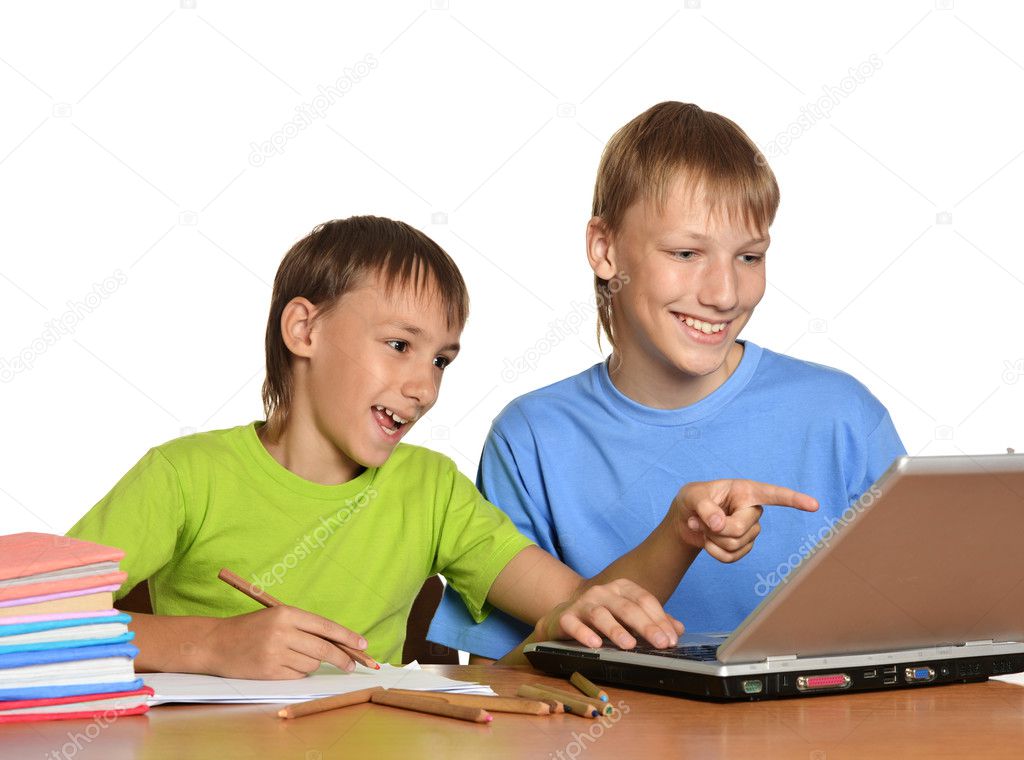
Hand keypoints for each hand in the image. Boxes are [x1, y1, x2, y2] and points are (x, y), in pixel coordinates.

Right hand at [200, 606, 369, 678]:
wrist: (216, 643)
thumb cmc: (251, 628)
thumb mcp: (278, 618)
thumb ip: (306, 627)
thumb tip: (339, 642)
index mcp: (286, 613)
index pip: (326, 626)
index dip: (347, 637)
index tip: (363, 645)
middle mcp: (282, 632)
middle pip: (324, 649)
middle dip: (342, 658)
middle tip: (352, 665)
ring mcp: (275, 653)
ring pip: (311, 665)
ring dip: (312, 664)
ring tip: (294, 656)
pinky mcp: (269, 671)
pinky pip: (297, 676)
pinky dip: (297, 673)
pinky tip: (284, 665)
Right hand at [533, 578, 684, 650]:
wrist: (562, 616)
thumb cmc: (602, 618)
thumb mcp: (628, 617)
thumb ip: (652, 621)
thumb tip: (679, 630)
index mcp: (621, 588)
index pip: (645, 600)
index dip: (660, 619)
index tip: (671, 639)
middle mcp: (602, 592)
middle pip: (627, 607)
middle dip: (646, 626)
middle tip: (660, 644)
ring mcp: (582, 603)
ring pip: (601, 614)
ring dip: (616, 630)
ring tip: (629, 645)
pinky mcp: (565, 618)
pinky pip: (573, 624)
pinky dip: (584, 634)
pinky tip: (595, 644)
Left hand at [671, 479, 818, 562]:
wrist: (685, 520)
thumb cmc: (691, 500)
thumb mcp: (692, 497)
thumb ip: (704, 507)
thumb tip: (718, 524)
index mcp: (746, 491)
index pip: (774, 495)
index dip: (794, 500)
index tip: (814, 505)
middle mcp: (752, 510)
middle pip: (740, 529)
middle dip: (716, 529)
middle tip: (700, 520)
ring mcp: (750, 530)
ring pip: (735, 544)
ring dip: (712, 539)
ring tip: (702, 526)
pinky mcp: (744, 547)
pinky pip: (730, 557)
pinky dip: (713, 552)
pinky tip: (706, 541)